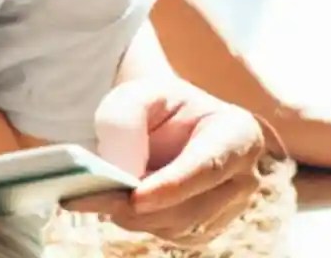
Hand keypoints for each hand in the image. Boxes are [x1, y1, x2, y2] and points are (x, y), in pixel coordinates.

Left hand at [65, 77, 263, 245]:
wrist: (167, 122)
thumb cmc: (155, 105)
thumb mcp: (138, 95)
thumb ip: (127, 121)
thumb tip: (122, 169)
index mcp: (238, 134)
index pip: (208, 166)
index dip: (172, 186)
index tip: (135, 198)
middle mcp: (243, 177)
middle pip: (192, 207)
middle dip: (138, 208)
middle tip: (87, 199)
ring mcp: (230, 207)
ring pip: (178, 227)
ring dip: (133, 216)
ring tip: (94, 193)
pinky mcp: (208, 227)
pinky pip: (171, 236)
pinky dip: (138, 222)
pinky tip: (118, 200)